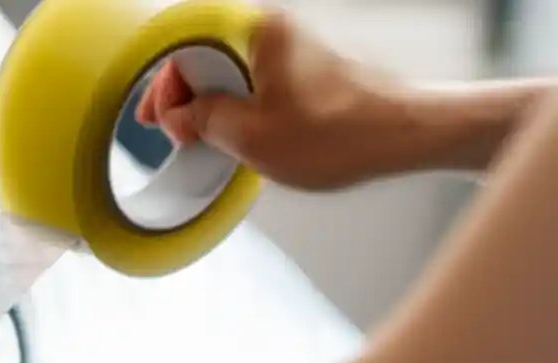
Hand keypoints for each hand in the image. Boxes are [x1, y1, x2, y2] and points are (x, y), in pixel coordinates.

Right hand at [136, 10, 395, 189]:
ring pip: (229, 67)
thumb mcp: (250, 137)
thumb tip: (181, 116)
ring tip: (205, 138)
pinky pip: (255, 76)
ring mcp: (291, 44)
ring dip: (210, 102)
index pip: (184, 41)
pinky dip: (237, 103)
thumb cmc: (342, 132)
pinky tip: (236, 133)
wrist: (403, 135)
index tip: (157, 116)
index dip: (164, 83)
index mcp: (256, 28)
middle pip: (205, 52)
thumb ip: (202, 120)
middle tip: (176, 131)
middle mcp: (274, 26)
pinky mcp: (305, 63)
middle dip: (184, 94)